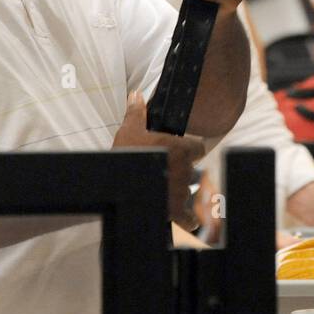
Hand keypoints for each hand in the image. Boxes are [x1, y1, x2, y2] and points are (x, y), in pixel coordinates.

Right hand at [112, 91, 205, 228]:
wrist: (116, 182)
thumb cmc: (125, 155)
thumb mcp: (129, 130)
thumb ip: (137, 112)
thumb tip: (136, 94)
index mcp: (179, 149)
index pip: (198, 149)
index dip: (189, 150)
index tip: (180, 152)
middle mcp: (185, 170)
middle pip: (194, 171)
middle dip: (183, 172)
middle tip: (168, 173)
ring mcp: (182, 192)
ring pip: (192, 192)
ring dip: (185, 193)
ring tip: (169, 192)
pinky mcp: (175, 212)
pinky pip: (191, 218)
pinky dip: (190, 220)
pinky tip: (187, 218)